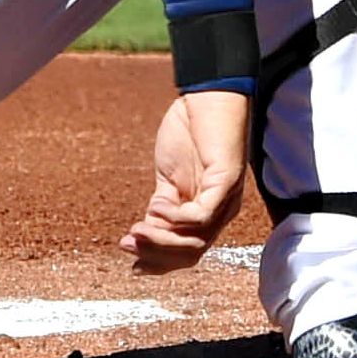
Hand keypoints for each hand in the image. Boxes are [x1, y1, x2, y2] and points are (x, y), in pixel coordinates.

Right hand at [121, 90, 251, 271]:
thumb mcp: (170, 175)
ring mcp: (226, 198)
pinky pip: (202, 215)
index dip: (159, 261)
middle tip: (129, 244)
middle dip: (157, 255)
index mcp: (207, 213)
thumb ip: (163, 204)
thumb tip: (145, 229)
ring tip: (137, 231)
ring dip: (162, 240)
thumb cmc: (190, 132)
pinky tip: (158, 209)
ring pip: (196, 240)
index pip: (187, 252)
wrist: (207, 96)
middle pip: (192, 253)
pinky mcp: (227, 181)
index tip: (130, 257)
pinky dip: (177, 218)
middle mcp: (221, 211)